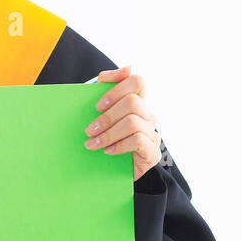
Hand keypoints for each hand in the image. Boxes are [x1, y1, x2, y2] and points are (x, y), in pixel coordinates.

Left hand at [83, 65, 161, 182]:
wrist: (111, 173)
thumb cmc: (105, 139)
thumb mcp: (101, 114)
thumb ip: (107, 88)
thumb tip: (127, 68)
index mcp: (137, 103)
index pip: (138, 82)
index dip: (117, 89)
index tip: (97, 106)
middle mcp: (148, 116)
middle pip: (133, 102)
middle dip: (107, 116)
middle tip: (89, 130)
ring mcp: (152, 134)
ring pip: (132, 123)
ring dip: (108, 133)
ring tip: (92, 144)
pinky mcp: (152, 152)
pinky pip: (138, 141)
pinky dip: (119, 145)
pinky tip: (107, 151)